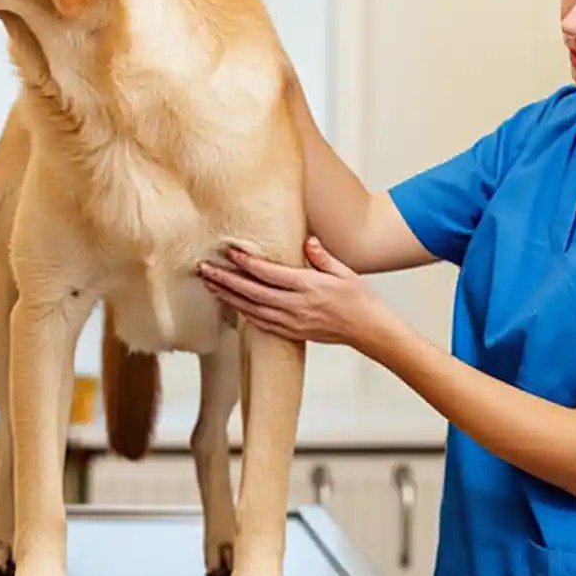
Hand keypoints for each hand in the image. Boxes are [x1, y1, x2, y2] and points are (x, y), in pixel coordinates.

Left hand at [198, 237, 391, 348]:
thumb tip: (306, 241)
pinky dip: (243, 313)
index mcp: (309, 287)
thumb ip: (322, 256)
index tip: (231, 253)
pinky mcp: (292, 333)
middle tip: (205, 270)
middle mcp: (297, 306)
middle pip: (253, 292)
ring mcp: (292, 322)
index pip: (270, 274)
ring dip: (229, 297)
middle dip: (227, 280)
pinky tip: (232, 304)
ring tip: (211, 285)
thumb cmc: (360, 300)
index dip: (248, 263)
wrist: (370, 331)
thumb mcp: (345, 271)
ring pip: (252, 309)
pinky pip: (261, 323)